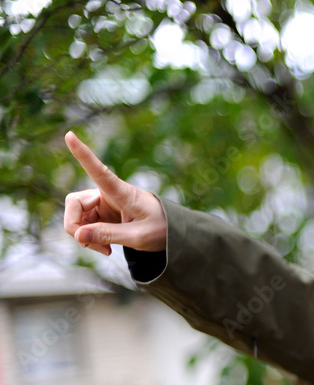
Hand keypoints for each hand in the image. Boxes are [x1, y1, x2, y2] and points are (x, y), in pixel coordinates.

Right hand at [63, 131, 166, 255]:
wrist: (171, 233)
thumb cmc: (161, 230)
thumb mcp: (137, 237)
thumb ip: (108, 235)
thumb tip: (78, 235)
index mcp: (122, 192)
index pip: (99, 171)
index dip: (83, 154)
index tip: (70, 135)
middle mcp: (108, 193)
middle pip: (74, 203)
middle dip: (75, 225)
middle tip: (87, 243)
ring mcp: (103, 203)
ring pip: (76, 216)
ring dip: (83, 234)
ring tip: (105, 250)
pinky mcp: (102, 213)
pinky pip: (84, 224)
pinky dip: (89, 238)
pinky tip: (105, 247)